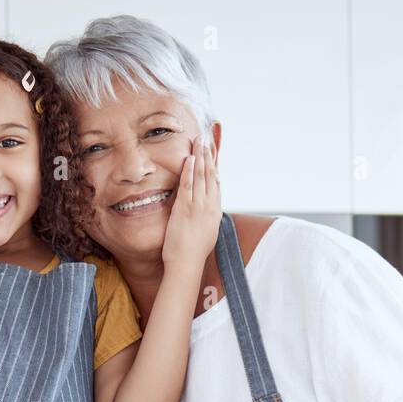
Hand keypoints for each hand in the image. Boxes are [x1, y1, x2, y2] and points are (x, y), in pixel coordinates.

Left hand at [160, 134, 222, 269]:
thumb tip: (204, 211)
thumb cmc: (193, 253)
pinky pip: (188, 185)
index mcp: (215, 211)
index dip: (214, 164)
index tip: (212, 151)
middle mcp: (210, 206)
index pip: (216, 182)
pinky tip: (190, 159)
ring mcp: (199, 207)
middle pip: (211, 174)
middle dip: (209, 154)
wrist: (187, 264)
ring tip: (199, 141)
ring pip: (202, 176)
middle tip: (206, 138)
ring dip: (201, 157)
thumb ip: (205, 218)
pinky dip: (190, 171)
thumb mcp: (205, 232)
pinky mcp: (185, 209)